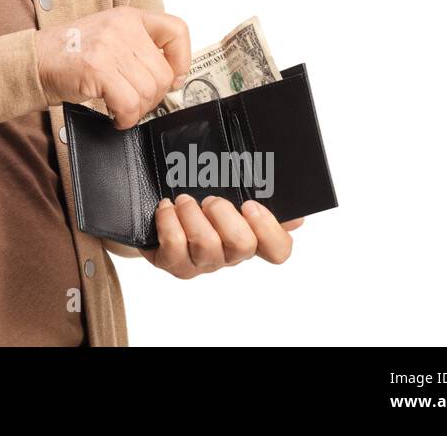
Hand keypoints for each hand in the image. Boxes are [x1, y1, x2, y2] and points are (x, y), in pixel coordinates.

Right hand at [35, 6, 190, 128]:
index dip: (181, 59)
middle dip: (153, 98)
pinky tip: (116, 116)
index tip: (173, 76)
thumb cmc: (67, 53)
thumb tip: (169, 78)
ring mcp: (110, 47)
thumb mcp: (108, 36)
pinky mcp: (98, 68)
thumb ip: (137, 48)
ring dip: (138, 110)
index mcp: (128, 17)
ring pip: (148, 91)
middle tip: (136, 103)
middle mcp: (122, 28)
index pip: (176, 30)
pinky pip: (129, 104)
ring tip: (122, 110)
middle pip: (163, 72)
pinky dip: (126, 118)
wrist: (33, 60)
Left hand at [140, 194, 304, 276]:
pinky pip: (175, 246)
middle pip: (243, 245)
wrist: (151, 201)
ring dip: (193, 215)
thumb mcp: (229, 184)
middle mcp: (228, 254)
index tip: (250, 205)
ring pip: (208, 246)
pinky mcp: (172, 262)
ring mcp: (200, 262)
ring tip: (184, 200)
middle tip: (211, 199)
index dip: (270, 230)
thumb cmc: (196, 189)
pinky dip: (169, 221)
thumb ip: (262, 194)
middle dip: (225, 214)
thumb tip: (296, 217)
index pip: (278, 250)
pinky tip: (166, 207)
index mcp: (250, 235)